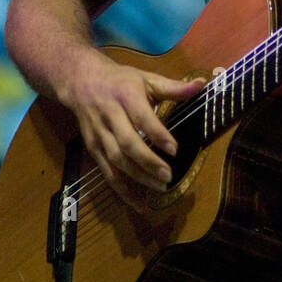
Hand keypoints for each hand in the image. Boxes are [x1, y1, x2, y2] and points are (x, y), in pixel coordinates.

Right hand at [60, 49, 204, 204]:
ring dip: (137, 177)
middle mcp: (109, 115)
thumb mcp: (146, 78)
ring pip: (116, 160)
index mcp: (125, 95)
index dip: (157, 134)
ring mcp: (99, 133)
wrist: (80, 81)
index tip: (175, 149)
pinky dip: (121, 190)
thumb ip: (173, 87)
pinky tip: (138, 203)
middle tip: (169, 175)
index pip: (141, 117)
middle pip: (127, 143)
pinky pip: (106, 172)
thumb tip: (201, 84)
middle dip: (148, 162)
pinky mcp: (93, 148)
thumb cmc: (120, 80)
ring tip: (160, 186)